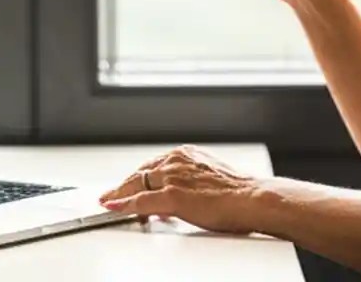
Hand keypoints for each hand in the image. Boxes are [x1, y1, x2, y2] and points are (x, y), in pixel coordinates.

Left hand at [98, 145, 264, 234]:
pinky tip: (113, 207)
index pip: (152, 165)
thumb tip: (174, 197)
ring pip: (137, 185)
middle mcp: (177, 161)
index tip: (127, 184)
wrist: (252, 198)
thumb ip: (188, 182)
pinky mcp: (172, 196)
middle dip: (123, 186)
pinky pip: (140, 202)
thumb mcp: (208, 177)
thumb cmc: (238, 192)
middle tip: (110, 195)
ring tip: (108, 202)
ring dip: (120, 195)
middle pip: (140, 173)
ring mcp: (173, 178)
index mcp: (186, 154)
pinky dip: (124, 205)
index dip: (136, 177)